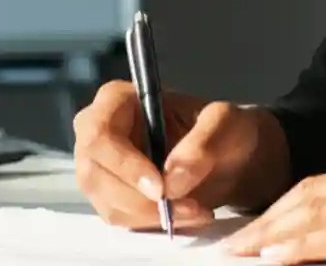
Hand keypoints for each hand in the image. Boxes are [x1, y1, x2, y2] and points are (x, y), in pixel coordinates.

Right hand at [72, 81, 290, 229]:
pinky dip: (153, 225)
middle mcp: (99, 132)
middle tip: (187, 207)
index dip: (124, 165)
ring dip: (151, 216)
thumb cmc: (223, 129)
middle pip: (95, 174)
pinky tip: (183, 216)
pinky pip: (120, 220)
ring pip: (108, 203)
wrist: (231, 158)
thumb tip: (173, 178)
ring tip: (195, 210)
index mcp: (117, 100)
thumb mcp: (226, 124)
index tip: (161, 188)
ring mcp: (101, 167)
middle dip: (140, 200)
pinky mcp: (111, 196)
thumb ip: (203, 143)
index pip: (100, 134)